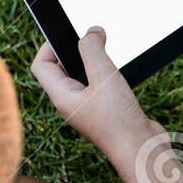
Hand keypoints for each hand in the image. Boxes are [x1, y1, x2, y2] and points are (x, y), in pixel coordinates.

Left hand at [31, 29, 153, 159]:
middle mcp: (71, 103)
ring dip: (91, 61)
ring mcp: (88, 108)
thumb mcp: (103, 76)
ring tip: (105, 52)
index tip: (68, 33)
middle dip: (73, 50)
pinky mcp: (106, 111)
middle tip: (90, 39)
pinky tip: (119, 71)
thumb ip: (92, 49)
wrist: (141, 150)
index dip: (49, 45)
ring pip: (81, 77)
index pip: (41, 66)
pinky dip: (106, 73)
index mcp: (62, 96)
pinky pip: (99, 86)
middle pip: (60, 70)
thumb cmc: (118, 121)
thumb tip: (91, 32)